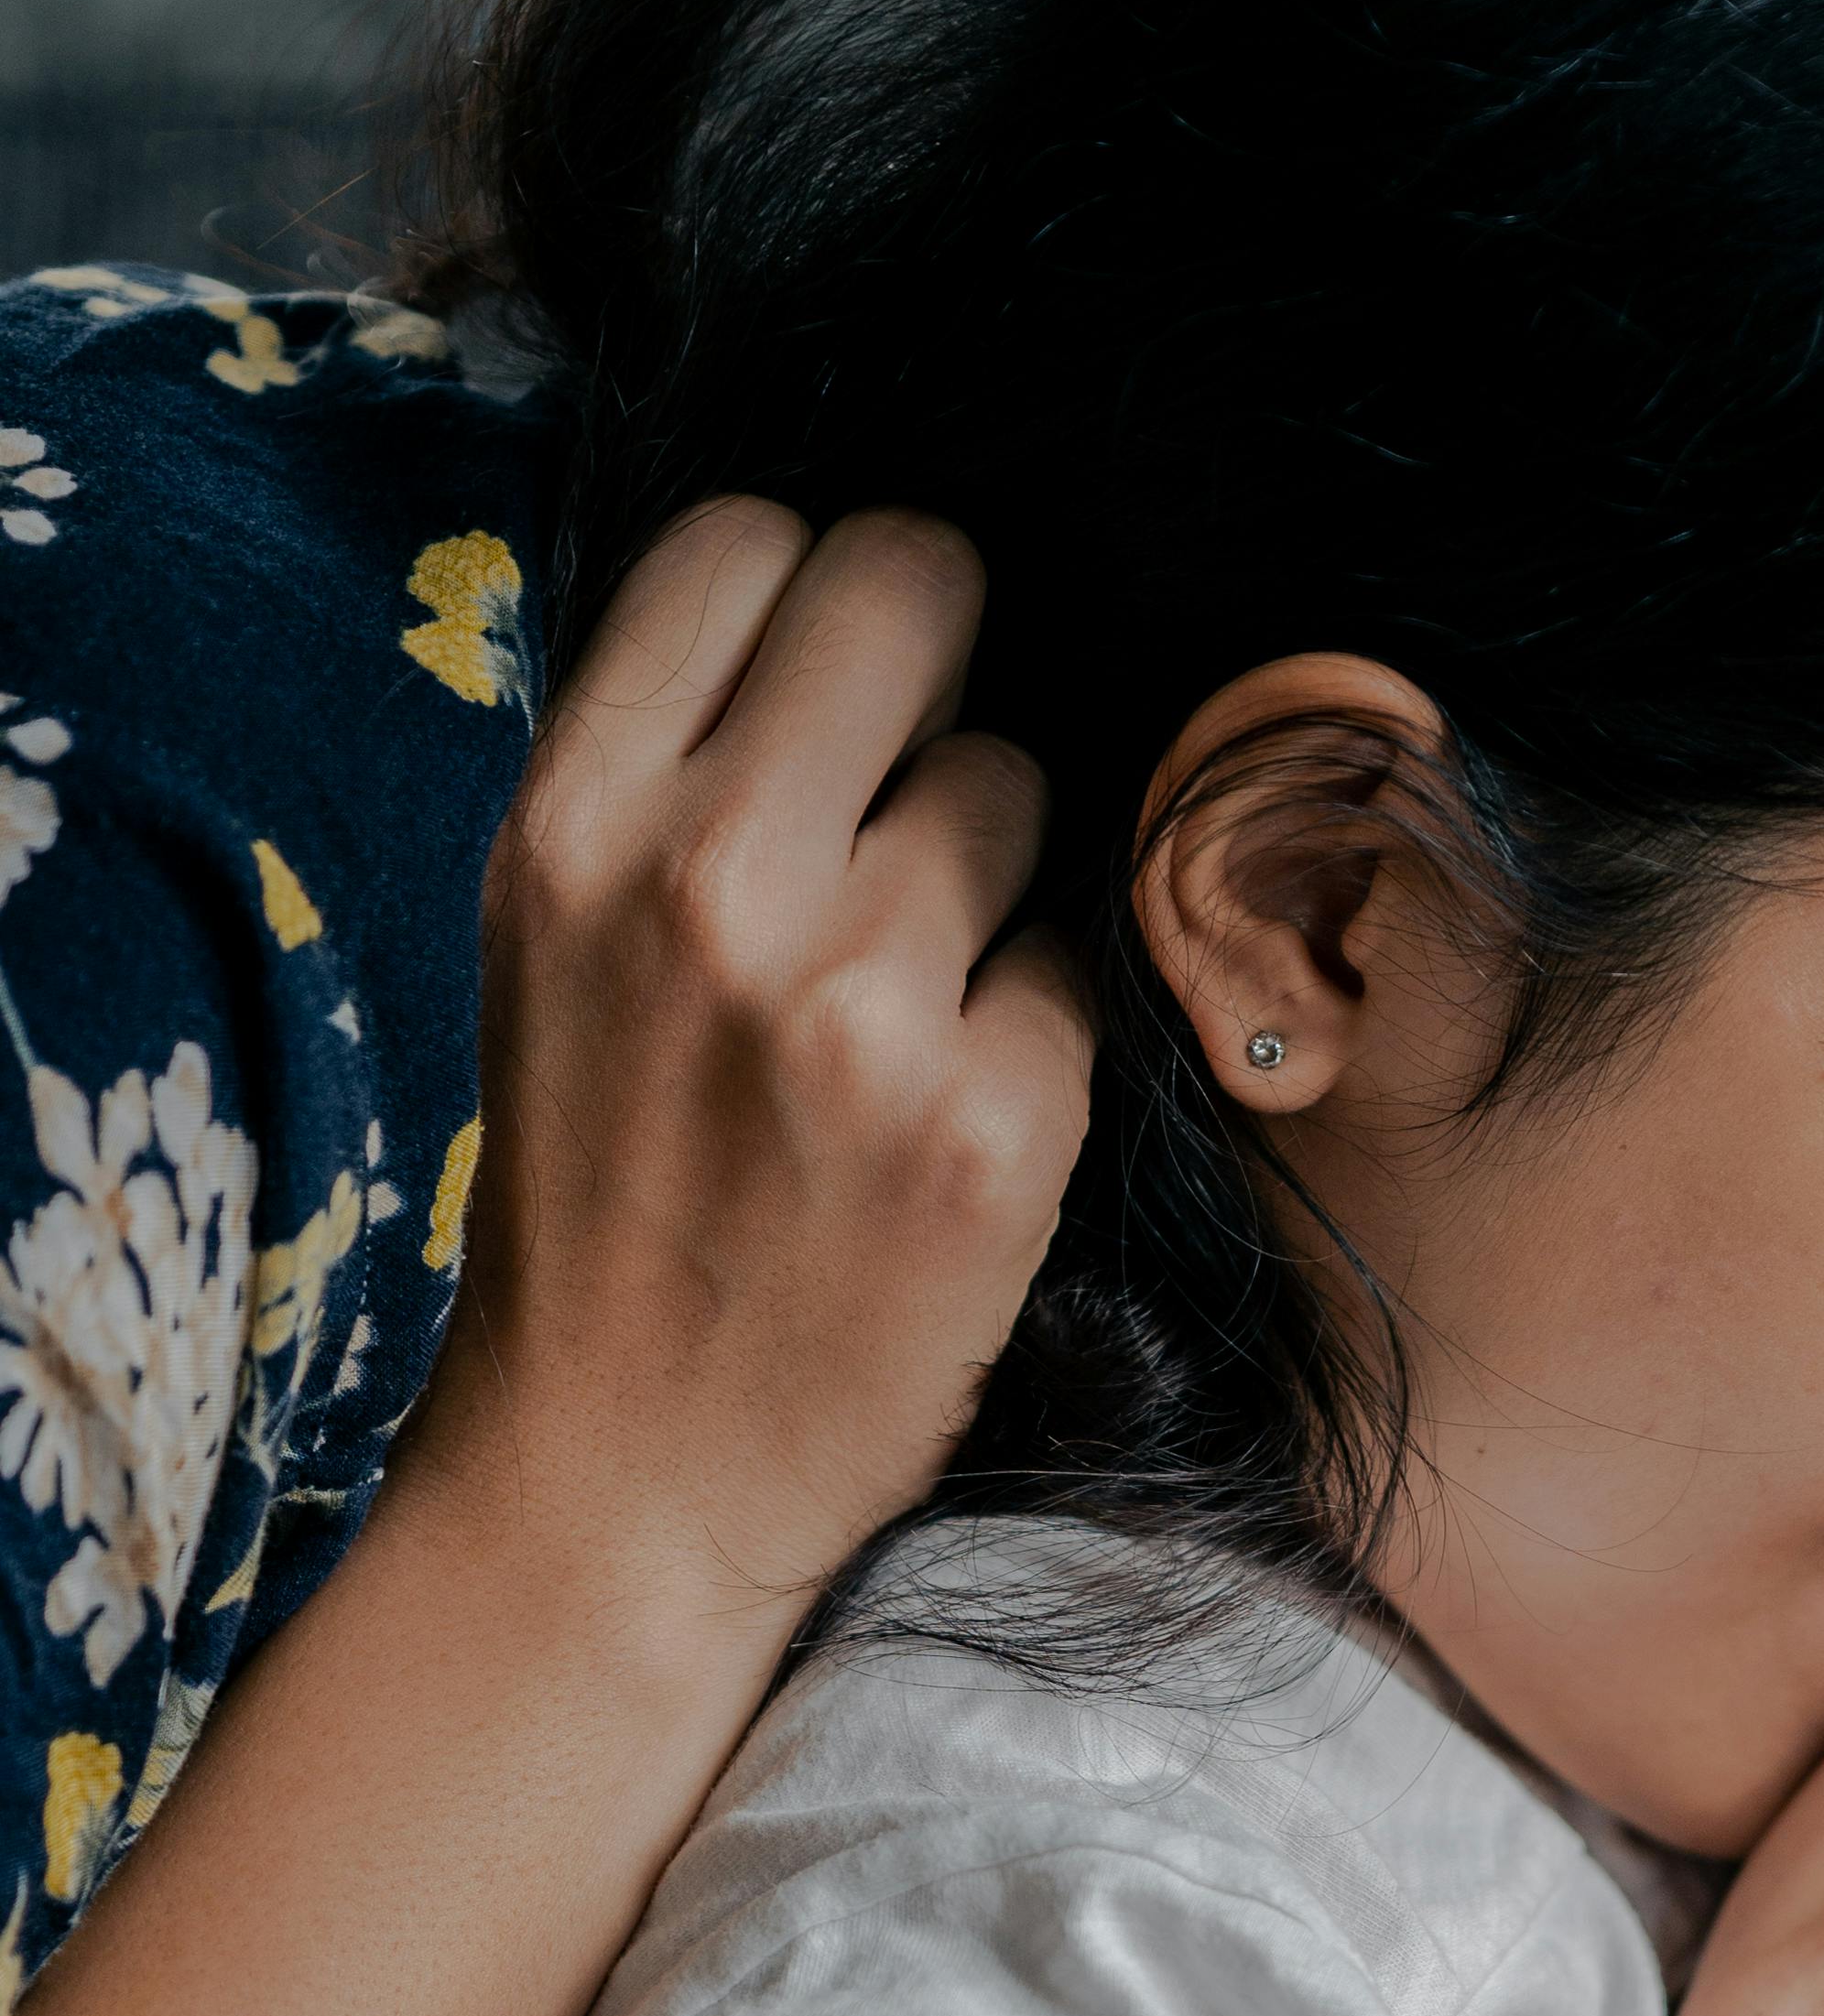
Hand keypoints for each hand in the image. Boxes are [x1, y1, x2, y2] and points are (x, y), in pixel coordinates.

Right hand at [406, 496, 1091, 1620]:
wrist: (618, 1475)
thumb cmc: (602, 1197)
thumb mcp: (555, 940)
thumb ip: (670, 769)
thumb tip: (844, 610)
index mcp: (578, 820)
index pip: (753, 539)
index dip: (821, 601)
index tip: (840, 693)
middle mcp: (712, 881)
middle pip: (916, 591)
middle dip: (941, 672)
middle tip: (924, 796)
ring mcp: (862, 1005)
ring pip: (1018, 782)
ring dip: (994, 871)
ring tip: (913, 1000)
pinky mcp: (993, 1125)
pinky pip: (1076, 968)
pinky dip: (1037, 1030)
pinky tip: (957, 1117)